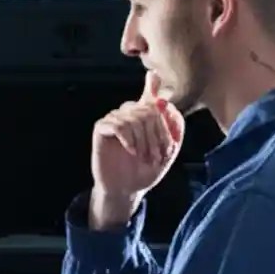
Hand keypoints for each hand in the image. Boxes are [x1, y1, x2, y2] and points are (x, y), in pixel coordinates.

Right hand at [91, 70, 185, 201]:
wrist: (126, 190)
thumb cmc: (145, 171)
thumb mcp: (168, 151)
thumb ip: (173, 127)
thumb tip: (166, 102)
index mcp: (144, 117)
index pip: (150, 96)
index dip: (155, 90)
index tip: (155, 83)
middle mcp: (129, 113)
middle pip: (149, 110)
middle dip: (158, 135)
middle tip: (158, 156)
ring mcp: (114, 119)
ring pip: (135, 117)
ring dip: (144, 141)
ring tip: (144, 158)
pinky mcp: (101, 128)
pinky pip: (118, 125)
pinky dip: (128, 138)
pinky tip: (131, 151)